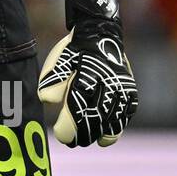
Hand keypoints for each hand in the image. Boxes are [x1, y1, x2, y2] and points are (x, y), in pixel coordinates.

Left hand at [37, 0, 138, 147]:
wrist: (101, 34)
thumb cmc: (74, 51)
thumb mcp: (58, 62)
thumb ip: (51, 81)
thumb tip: (45, 100)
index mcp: (86, 80)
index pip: (77, 114)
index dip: (67, 129)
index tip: (59, 133)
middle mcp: (107, 87)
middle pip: (95, 123)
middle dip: (82, 136)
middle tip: (71, 141)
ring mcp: (122, 91)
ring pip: (113, 125)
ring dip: (99, 134)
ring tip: (87, 138)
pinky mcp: (131, 93)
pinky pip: (125, 116)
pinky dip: (115, 127)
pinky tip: (104, 133)